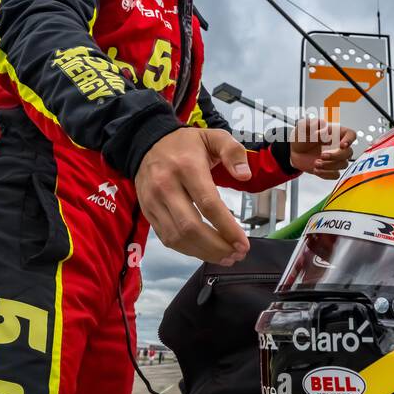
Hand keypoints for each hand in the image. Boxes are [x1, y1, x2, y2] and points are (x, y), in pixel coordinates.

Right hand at [136, 127, 250, 264]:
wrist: (147, 143)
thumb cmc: (186, 144)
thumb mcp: (214, 136)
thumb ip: (233, 152)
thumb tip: (245, 176)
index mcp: (186, 167)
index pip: (208, 204)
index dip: (227, 228)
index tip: (243, 243)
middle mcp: (166, 186)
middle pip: (191, 227)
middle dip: (217, 247)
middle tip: (237, 254)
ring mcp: (154, 201)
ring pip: (178, 237)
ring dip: (203, 253)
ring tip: (226, 257)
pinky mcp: (148, 212)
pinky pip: (167, 238)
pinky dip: (188, 250)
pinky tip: (206, 251)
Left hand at [289, 118, 356, 179]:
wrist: (294, 152)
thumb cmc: (301, 137)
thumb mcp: (303, 127)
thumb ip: (311, 123)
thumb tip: (322, 124)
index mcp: (335, 133)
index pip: (351, 134)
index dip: (350, 140)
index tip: (342, 145)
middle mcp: (337, 146)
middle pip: (349, 152)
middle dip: (336, 156)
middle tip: (322, 155)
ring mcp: (335, 158)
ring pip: (343, 164)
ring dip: (330, 165)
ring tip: (316, 163)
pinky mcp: (330, 169)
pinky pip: (336, 175)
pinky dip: (326, 173)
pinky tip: (316, 169)